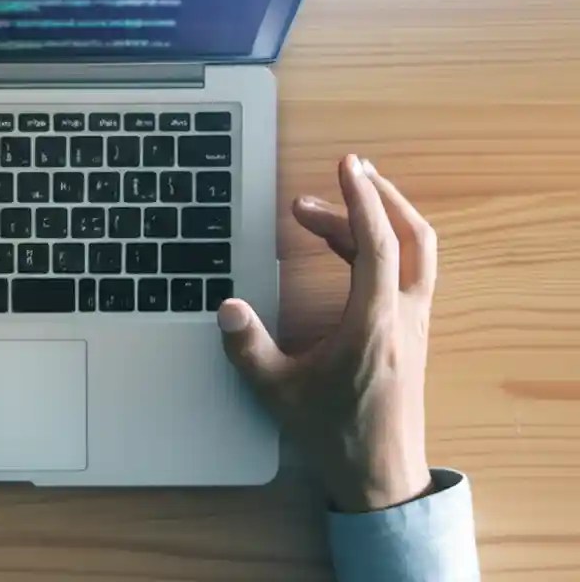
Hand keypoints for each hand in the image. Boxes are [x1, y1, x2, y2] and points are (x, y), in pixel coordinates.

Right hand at [218, 155, 435, 511]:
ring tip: (321, 214)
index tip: (347, 165)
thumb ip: (249, 347)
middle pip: (410, 236)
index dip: (361, 198)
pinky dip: (379, 248)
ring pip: (415, 252)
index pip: (377, 243)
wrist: (380, 477)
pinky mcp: (411, 335)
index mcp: (374, 322)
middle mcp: (403, 316)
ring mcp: (413, 325)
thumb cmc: (332, 434)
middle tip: (339, 176)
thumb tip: (227, 307)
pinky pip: (406, 273)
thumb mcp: (277, 391)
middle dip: (376, 197)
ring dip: (379, 221)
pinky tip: (342, 251)